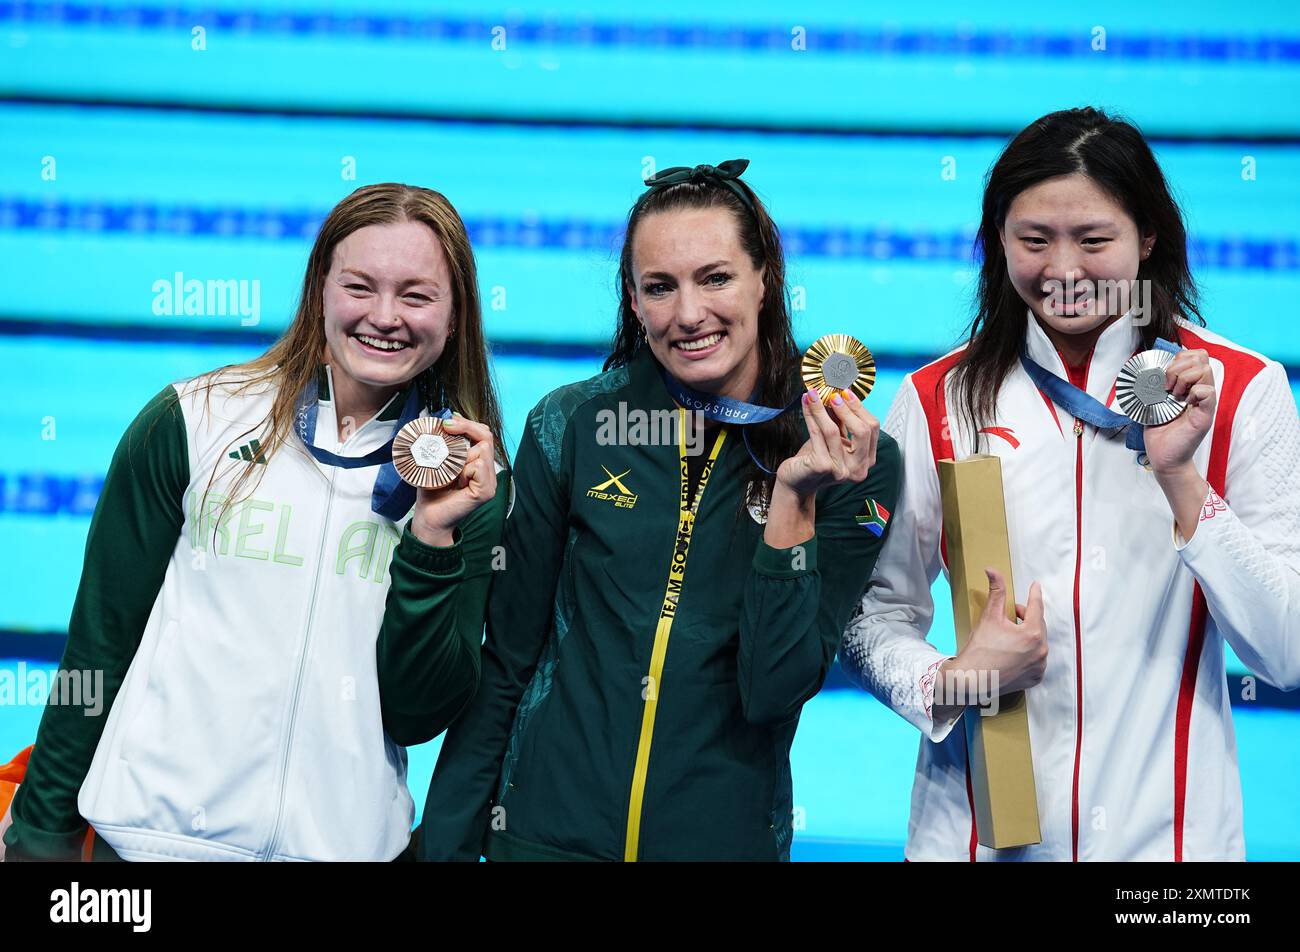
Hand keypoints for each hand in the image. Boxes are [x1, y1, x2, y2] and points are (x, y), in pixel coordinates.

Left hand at [409, 415, 497, 546]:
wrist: (429, 519)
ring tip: (449, 470)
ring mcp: (489, 483)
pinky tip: (456, 481)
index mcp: (479, 464)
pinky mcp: (486, 491)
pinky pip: (479, 466)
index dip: (469, 424)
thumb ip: (444, 446)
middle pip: (487, 437)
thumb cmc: (432, 493)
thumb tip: (442, 422)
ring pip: (483, 450)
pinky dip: (464, 469)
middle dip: (467, 427)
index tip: (449, 420)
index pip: (484, 435)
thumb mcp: (437, 463)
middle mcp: (488, 473)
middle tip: (447, 426)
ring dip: (462, 455)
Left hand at [775, 387, 879, 498]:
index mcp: (866, 461)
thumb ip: (841, 422)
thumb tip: (840, 394)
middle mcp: (858, 469)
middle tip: (832, 394)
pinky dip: (811, 416)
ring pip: (834, 430)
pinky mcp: (822, 466)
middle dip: (847, 408)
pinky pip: (817, 434)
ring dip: (822, 408)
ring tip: (813, 394)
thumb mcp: (834, 439)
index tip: (846, 393)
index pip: (872, 429)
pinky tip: (806, 404)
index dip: (860, 408)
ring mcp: (841, 470)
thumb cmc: (815, 459)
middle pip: (862, 430)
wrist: (796, 482)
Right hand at [939, 568, 1046, 703]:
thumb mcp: (989, 616)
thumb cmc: (979, 648)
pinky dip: (1029, 652)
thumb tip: (992, 570)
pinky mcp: (1036, 678)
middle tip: (1014, 613)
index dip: (1034, 594)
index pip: (1036, 607)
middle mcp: (1041, 651)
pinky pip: (1037, 659)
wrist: (972, 680)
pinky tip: (1014, 651)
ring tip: (1011, 633)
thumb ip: (996, 592)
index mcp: (1032, 634)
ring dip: (1028, 635)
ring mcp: (1040, 666)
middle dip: (1027, 617)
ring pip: (1038, 643)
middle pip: (1038, 626)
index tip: (1035, 586)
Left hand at [1142, 348, 1214, 474]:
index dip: (1180, 358)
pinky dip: (1194, 393)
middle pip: (1201, 358)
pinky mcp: (1205, 415)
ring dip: (1184, 378)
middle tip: (1167, 387)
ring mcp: (1205, 403)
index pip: (1196, 356)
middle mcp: (1200, 391)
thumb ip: (1157, 385)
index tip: (1164, 376)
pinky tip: (1183, 403)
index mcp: (1190, 386)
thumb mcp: (1154, 402)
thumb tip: (1151, 369)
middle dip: (1178, 366)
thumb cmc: (1160, 432)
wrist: (1164, 457)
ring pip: (1205, 370)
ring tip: (1173, 395)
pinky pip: (1208, 392)